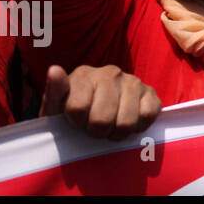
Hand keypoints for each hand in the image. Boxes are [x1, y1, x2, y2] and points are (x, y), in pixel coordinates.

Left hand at [39, 65, 161, 139]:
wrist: (98, 113)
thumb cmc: (71, 114)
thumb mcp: (54, 108)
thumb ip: (53, 92)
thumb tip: (54, 70)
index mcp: (83, 75)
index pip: (78, 108)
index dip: (76, 123)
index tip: (75, 121)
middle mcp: (110, 72)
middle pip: (102, 119)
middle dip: (97, 131)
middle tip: (94, 128)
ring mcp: (133, 81)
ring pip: (126, 122)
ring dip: (117, 132)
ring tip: (110, 127)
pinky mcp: (150, 92)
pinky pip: (148, 116)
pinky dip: (137, 127)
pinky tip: (127, 123)